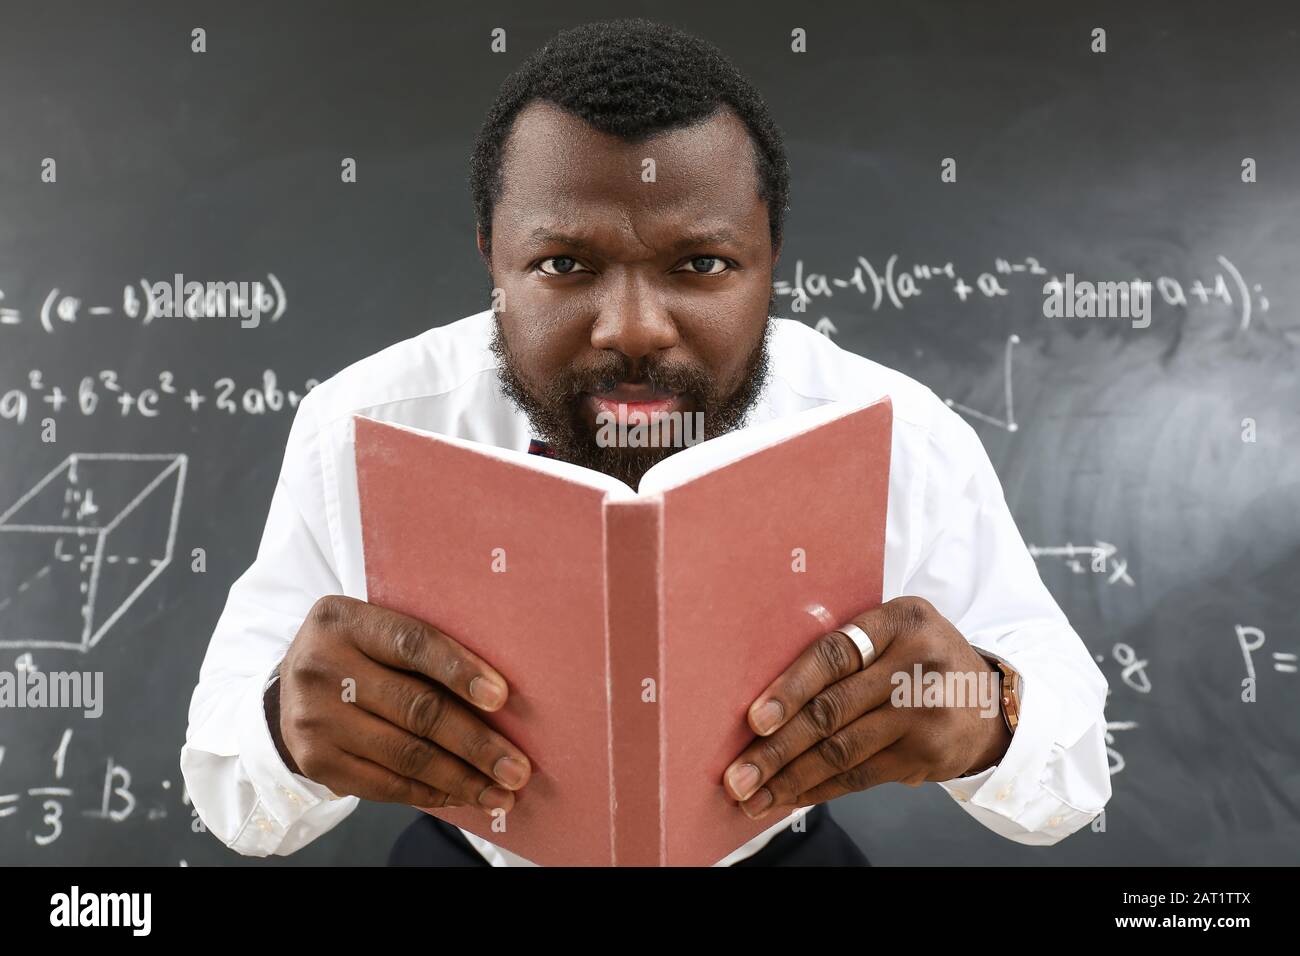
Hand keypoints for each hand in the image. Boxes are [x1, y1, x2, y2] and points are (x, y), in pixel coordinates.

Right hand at [269, 595, 531, 816]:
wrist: (288, 691)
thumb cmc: (356, 655)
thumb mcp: (374, 630)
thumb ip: (422, 647)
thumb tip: (500, 693)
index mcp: (344, 621)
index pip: (412, 644)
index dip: (459, 670)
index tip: (501, 698)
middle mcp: (323, 667)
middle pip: (415, 708)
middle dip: (475, 742)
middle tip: (516, 767)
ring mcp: (315, 718)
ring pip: (405, 754)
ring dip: (462, 778)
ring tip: (502, 792)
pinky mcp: (316, 761)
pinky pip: (385, 784)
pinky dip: (431, 792)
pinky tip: (462, 795)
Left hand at [722, 596, 1010, 819]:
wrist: (990, 702)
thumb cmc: (918, 660)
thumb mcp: (895, 632)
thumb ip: (846, 649)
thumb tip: (765, 697)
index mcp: (900, 620)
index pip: (833, 655)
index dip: (790, 689)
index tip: (755, 720)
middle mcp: (916, 664)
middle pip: (832, 710)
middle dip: (777, 748)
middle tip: (738, 776)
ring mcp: (926, 713)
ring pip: (843, 751)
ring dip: (791, 779)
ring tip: (753, 796)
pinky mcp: (929, 753)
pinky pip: (861, 776)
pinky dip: (820, 789)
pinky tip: (790, 797)